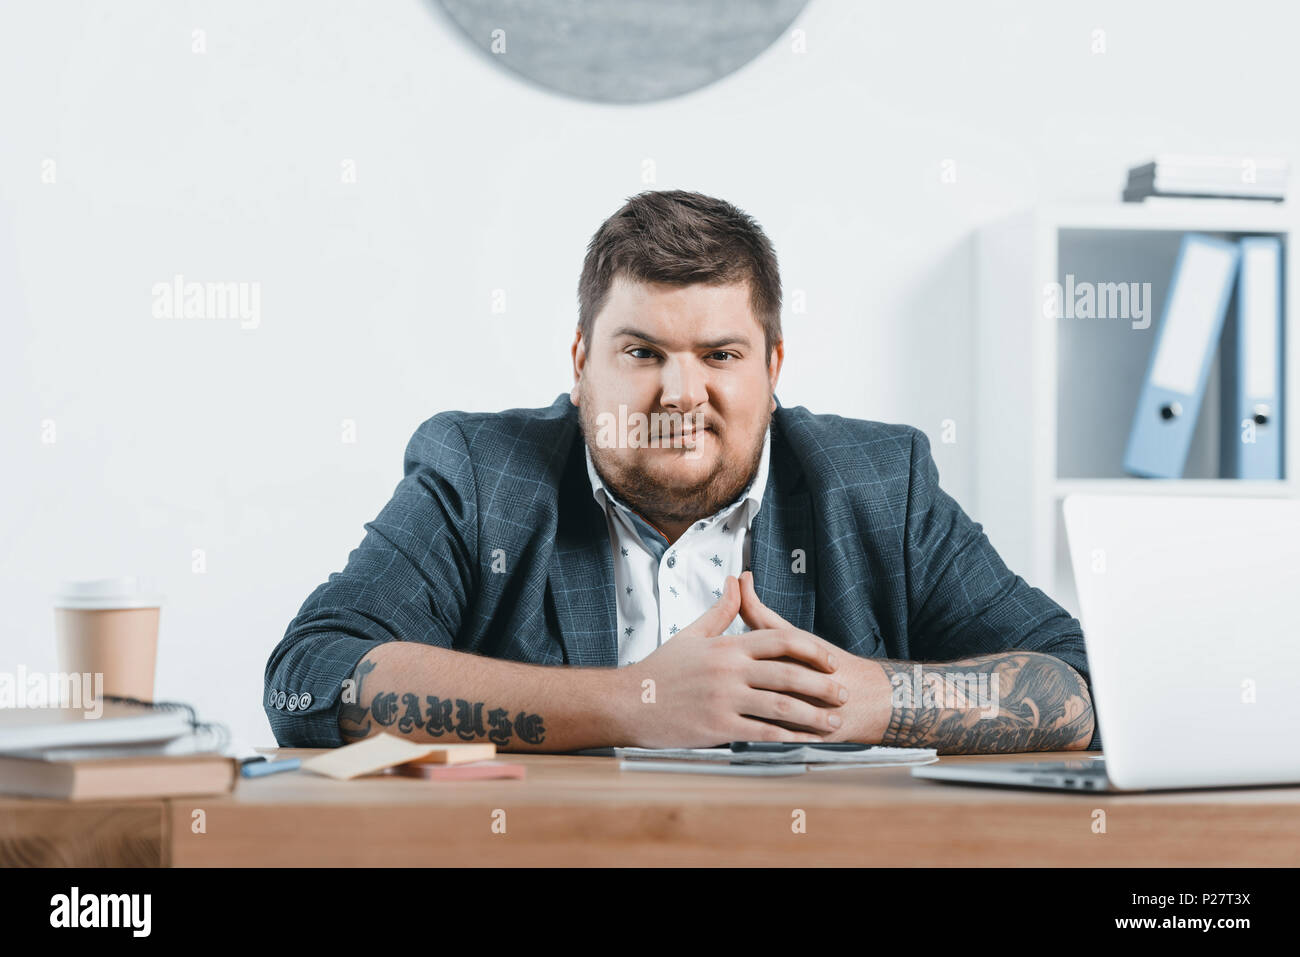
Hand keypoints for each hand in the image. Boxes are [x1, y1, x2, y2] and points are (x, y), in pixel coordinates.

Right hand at [622, 575, 848, 747]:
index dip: (810, 650)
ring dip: (813, 715)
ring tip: (833, 722)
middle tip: (844, 693)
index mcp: (727, 646)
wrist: (630, 702)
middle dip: (822, 685)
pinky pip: (761, 733)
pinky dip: (786, 738)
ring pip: (780, 706)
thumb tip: (739, 579)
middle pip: (788, 674)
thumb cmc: (661, 669)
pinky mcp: (718, 728)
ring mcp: (724, 700)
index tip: (830, 660)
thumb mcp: (692, 634)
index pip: (779, 641)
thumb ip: (722, 609)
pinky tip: (804, 742)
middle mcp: (729, 671)